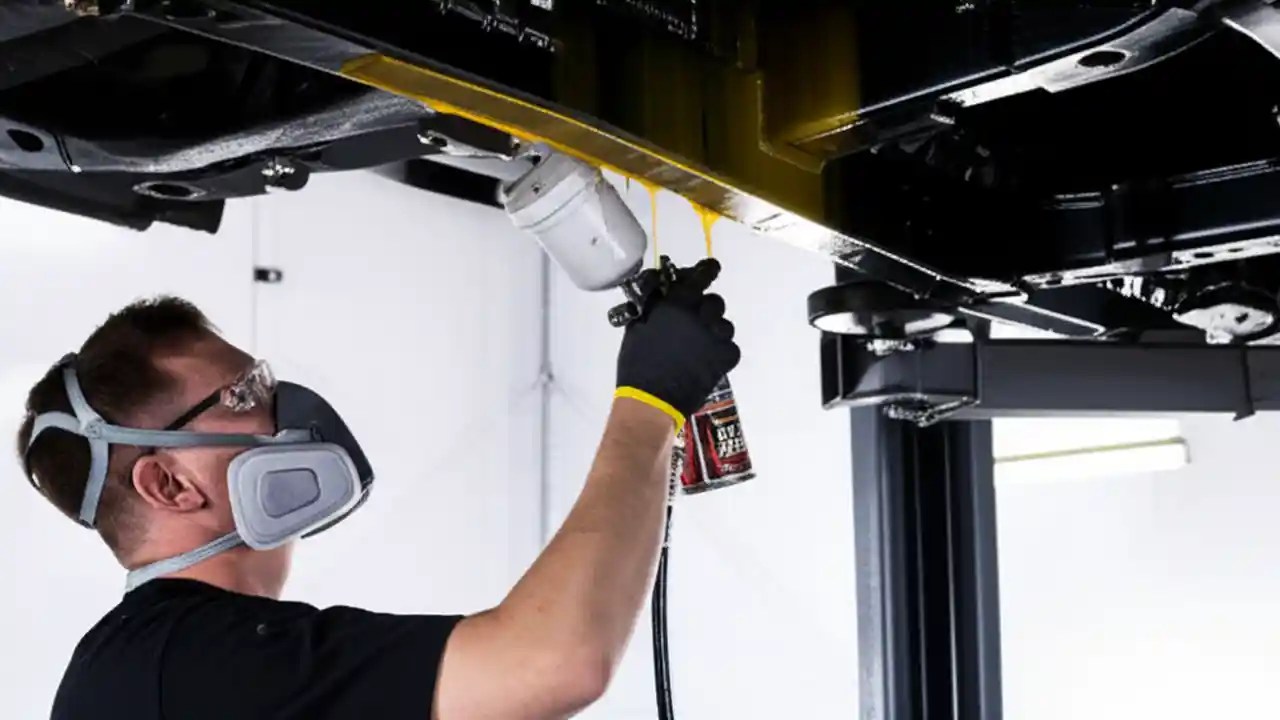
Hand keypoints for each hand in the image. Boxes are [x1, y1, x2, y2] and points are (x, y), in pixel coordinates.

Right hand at [615, 258, 740, 426]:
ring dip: (713, 330)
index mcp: (678, 304)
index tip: (710, 269)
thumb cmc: (638, 363)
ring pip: (724, 324)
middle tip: (693, 321)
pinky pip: (730, 346)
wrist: (651, 400)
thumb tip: (660, 285)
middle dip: (704, 308)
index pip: (701, 275)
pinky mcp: (726, 358)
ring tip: (699, 344)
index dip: (707, 270)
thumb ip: (652, 302)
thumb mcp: (637, 325)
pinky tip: (706, 359)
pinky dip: (720, 350)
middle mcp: (701, 316)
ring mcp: (716, 337)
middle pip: (714, 302)